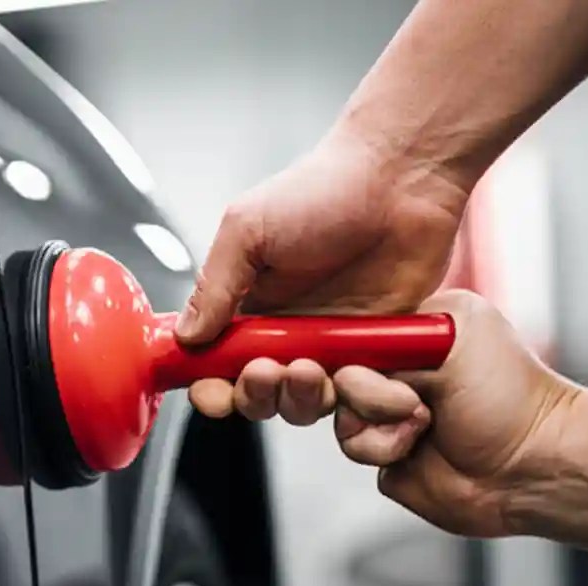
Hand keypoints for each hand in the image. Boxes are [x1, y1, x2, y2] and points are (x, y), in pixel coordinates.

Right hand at [181, 126, 469, 423]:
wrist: (402, 178)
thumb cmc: (323, 189)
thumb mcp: (247, 229)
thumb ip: (214, 286)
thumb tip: (186, 337)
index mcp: (247, 306)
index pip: (214, 364)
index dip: (209, 386)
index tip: (210, 389)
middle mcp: (286, 332)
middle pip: (257, 395)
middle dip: (254, 396)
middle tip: (266, 371)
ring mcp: (331, 345)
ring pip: (306, 404)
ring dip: (301, 399)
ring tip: (311, 368)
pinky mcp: (377, 351)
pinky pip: (360, 396)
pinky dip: (356, 399)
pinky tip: (354, 375)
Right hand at [331, 290, 578, 537]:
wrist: (533, 466)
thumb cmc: (510, 395)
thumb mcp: (459, 327)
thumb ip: (397, 325)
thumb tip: (348, 344)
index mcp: (407, 336)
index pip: (346, 332)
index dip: (332, 347)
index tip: (337, 362)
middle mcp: (393, 375)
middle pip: (334, 377)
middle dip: (360, 391)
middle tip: (407, 399)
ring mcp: (387, 418)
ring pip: (341, 418)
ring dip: (376, 423)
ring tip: (422, 425)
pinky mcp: (388, 458)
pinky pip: (358, 451)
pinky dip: (383, 450)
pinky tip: (418, 447)